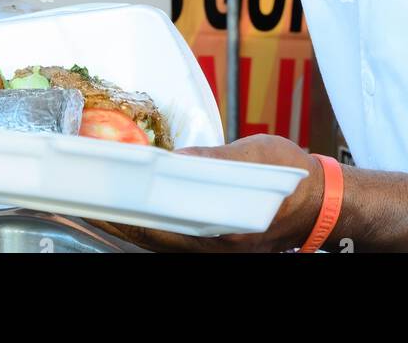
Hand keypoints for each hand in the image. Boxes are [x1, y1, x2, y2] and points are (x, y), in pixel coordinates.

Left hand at [96, 135, 324, 252]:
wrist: (320, 204)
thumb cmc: (292, 179)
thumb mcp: (256, 155)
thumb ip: (216, 159)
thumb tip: (176, 158)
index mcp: (226, 229)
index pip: (163, 225)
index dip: (128, 214)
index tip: (99, 200)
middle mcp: (215, 249)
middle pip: (155, 239)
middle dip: (120, 221)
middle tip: (86, 200)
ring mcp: (213, 253)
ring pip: (161, 244)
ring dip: (132, 225)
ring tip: (103, 204)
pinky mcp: (214, 250)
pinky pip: (174, 243)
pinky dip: (151, 229)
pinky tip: (137, 214)